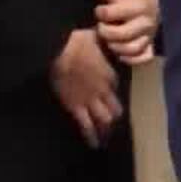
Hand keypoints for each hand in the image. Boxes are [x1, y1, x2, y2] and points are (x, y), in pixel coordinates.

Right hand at [50, 28, 120, 146]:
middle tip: (114, 125)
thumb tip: (106, 36)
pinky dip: (91, 136)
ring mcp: (91, 101)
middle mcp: (105, 91)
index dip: (113, 92)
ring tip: (106, 140)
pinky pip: (86, 125)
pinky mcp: (76, 108)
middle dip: (114, 117)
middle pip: (115, 108)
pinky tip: (94, 145)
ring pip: (104, 120)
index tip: (111, 96)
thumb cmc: (79, 41)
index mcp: (111, 75)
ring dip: (105, 130)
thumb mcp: (99, 40)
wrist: (63, 51)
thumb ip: (104, 43)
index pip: (116, 88)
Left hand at [93, 0, 157, 65]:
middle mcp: (146, 23)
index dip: (101, 13)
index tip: (100, 11)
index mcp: (138, 6)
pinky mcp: (152, 48)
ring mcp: (150, 37)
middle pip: (118, 35)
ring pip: (129, 49)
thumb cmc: (131, 2)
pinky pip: (140, 58)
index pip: (110, 14)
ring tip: (110, 41)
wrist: (159, 10)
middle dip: (105, 32)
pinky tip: (121, 53)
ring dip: (115, 47)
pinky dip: (129, 58)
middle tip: (103, 28)